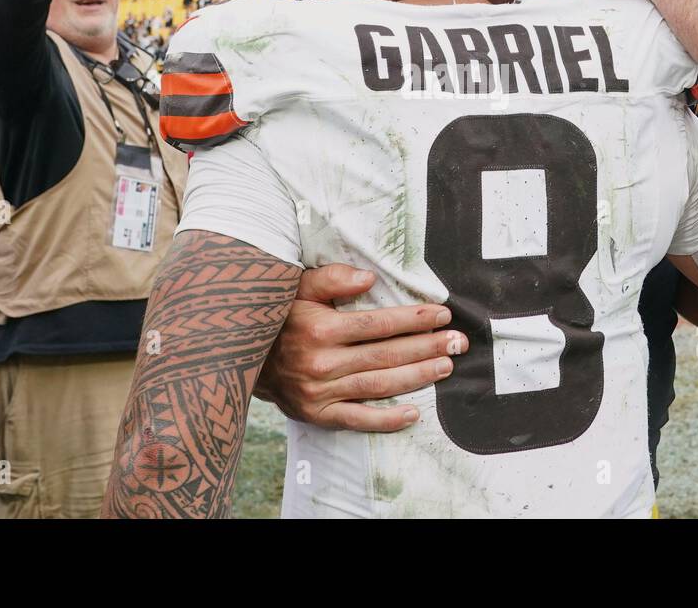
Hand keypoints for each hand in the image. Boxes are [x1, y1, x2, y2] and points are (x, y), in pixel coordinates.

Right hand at [254, 263, 467, 431]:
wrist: (238, 358)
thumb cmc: (276, 316)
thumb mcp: (296, 288)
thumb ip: (332, 279)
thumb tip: (369, 278)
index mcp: (320, 328)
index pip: (379, 325)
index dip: (413, 320)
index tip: (441, 315)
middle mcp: (322, 363)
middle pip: (387, 356)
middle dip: (427, 347)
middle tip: (458, 342)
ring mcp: (320, 392)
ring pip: (379, 386)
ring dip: (417, 377)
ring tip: (446, 366)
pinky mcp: (317, 415)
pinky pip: (357, 420)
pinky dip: (386, 420)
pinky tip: (413, 414)